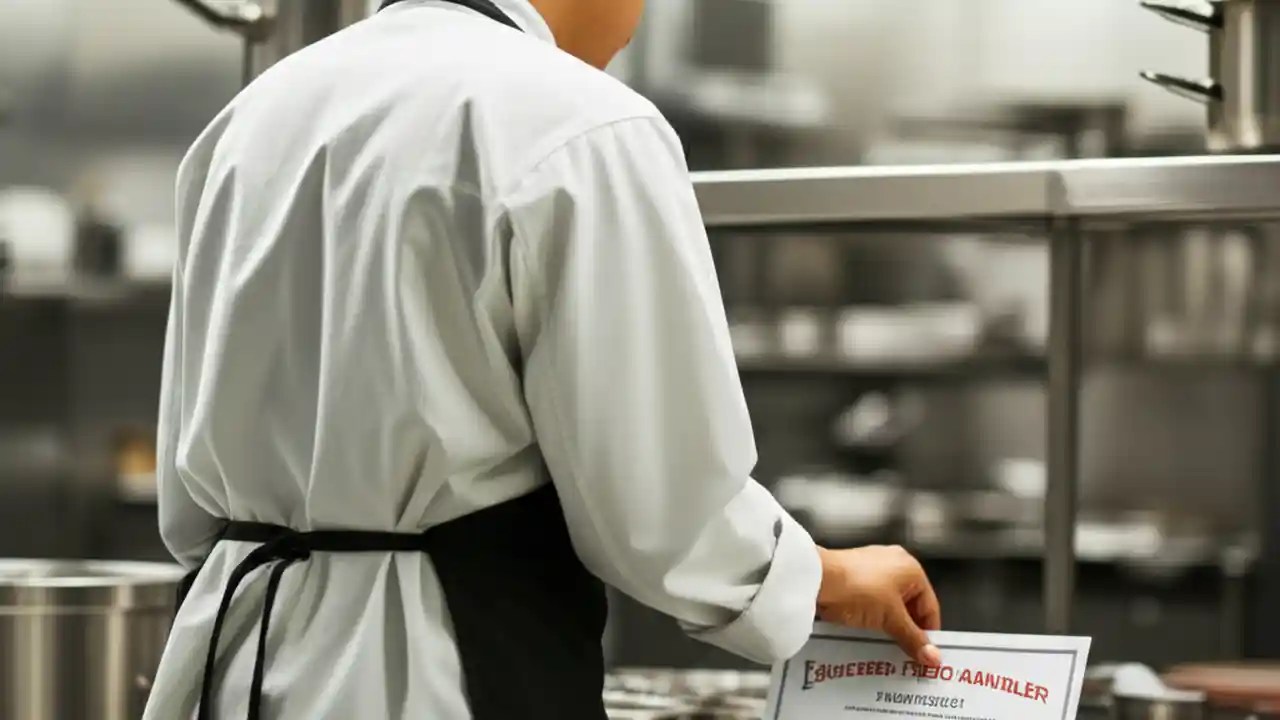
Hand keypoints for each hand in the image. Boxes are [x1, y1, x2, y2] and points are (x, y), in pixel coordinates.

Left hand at [816, 545, 941, 665]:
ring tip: (886, 647)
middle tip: (907, 656)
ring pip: (889, 605)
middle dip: (908, 631)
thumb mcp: (890, 618)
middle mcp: (895, 564)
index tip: (926, 656)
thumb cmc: (856, 587)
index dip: (929, 633)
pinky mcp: (854, 576)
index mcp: (911, 569)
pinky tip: (867, 633)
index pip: (930, 607)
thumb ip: (913, 638)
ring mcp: (873, 567)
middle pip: (910, 606)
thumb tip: (933, 657)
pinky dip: (872, 618)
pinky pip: (871, 602)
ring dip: (889, 626)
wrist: (815, 578)